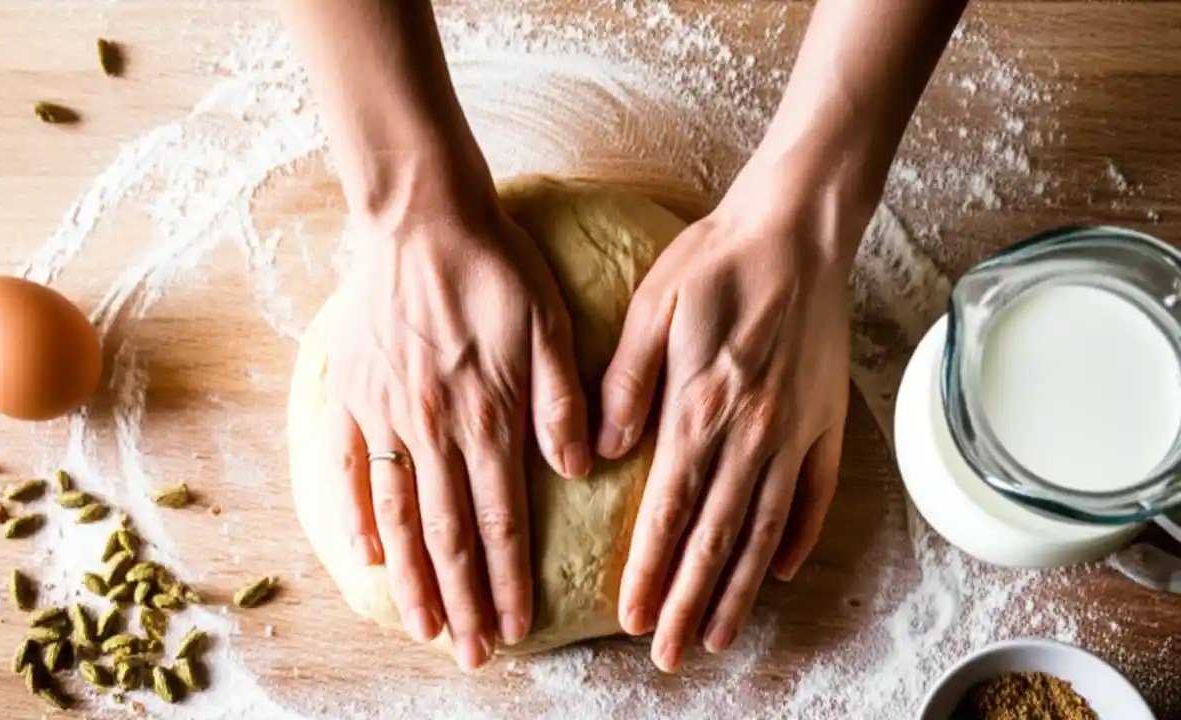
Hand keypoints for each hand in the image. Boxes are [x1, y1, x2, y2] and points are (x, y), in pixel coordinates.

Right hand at [326, 200, 590, 671]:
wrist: (419, 218)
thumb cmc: (494, 267)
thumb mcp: (549, 323)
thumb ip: (562, 400)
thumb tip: (579, 468)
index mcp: (487, 414)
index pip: (500, 519)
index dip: (508, 578)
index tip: (516, 627)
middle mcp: (434, 428)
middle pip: (449, 534)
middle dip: (464, 601)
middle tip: (473, 655)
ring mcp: (386, 416)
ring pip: (401, 517)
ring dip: (414, 579)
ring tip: (426, 629)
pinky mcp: (352, 396)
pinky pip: (351, 470)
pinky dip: (361, 517)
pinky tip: (369, 558)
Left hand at [600, 195, 851, 671]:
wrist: (796, 229)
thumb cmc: (716, 262)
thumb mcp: (652, 306)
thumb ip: (626, 383)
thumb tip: (605, 450)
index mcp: (699, 407)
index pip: (669, 510)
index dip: (650, 570)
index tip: (633, 618)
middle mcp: (750, 432)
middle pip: (715, 537)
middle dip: (689, 602)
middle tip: (672, 654)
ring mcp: (794, 431)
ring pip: (763, 530)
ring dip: (738, 588)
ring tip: (719, 635)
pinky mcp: (826, 421)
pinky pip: (814, 495)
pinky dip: (797, 538)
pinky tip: (779, 572)